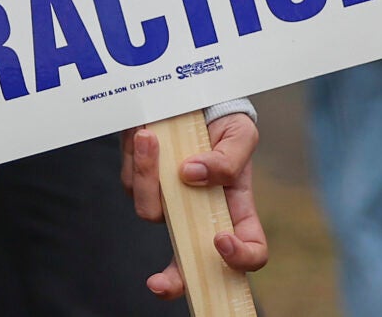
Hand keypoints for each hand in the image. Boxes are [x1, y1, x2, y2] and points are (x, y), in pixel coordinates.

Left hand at [123, 115, 268, 297]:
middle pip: (188, 261)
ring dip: (147, 175)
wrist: (190, 96)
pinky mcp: (141, 181)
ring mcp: (169, 199)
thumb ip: (226, 159)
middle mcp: (199, 212)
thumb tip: (193, 175)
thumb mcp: (240, 135)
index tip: (219, 242)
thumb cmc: (224, 122)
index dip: (239, 258)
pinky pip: (131, 182)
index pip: (249, 250)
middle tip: (157, 284)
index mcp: (234, 208)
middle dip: (173, 280)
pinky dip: (136, 157)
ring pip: (151, 211)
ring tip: (151, 137)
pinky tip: (145, 133)